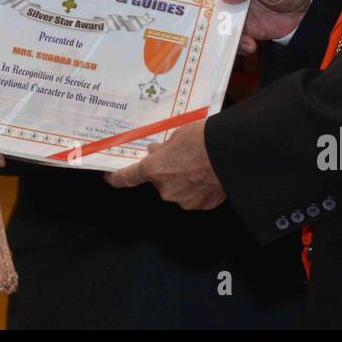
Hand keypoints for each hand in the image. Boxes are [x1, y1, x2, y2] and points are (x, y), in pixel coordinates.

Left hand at [104, 121, 224, 209]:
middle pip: (160, 181)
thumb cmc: (202, 139)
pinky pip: (196, 196)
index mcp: (154, 169)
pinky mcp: (203, 205)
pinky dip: (199, 188)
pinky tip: (209, 175)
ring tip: (200, 165)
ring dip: (183, 180)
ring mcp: (185, 200)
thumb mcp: (177, 135)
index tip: (110, 178)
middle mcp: (166, 189)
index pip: (128, 177)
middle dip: (166, 171)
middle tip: (179, 157)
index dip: (118, 178)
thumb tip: (157, 152)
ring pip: (178, 190)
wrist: (231, 153)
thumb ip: (163, 148)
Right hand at [160, 0, 312, 54]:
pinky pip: (229, 40)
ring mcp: (231, 12)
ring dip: (218, 34)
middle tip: (171, 17)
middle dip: (185, 8)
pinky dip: (238, 45)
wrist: (307, 11)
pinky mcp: (241, 29)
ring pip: (211, 24)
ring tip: (237, 38)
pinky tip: (251, 45)